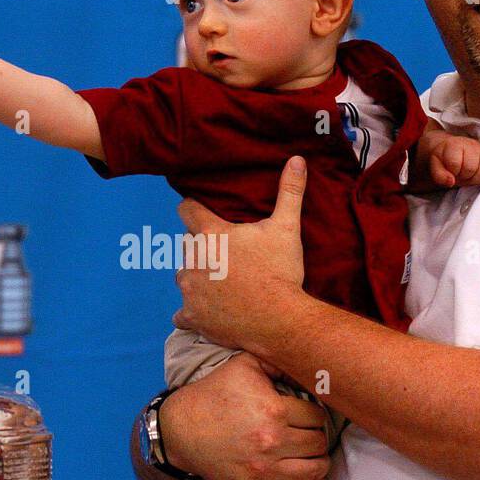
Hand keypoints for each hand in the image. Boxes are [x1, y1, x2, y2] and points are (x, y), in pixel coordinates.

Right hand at [161, 353, 331, 479]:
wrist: (181, 428)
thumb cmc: (214, 393)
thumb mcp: (245, 364)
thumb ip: (279, 361)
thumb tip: (306, 363)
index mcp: (274, 410)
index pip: (317, 416)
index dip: (315, 413)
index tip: (307, 414)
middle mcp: (272, 441)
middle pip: (319, 443)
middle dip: (317, 436)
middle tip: (308, 433)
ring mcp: (263, 470)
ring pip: (314, 471)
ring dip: (317, 462)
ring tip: (311, 455)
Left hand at [172, 156, 307, 354]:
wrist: (280, 320)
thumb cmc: (282, 272)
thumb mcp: (287, 229)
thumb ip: (289, 192)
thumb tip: (296, 159)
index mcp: (210, 234)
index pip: (187, 210)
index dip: (194, 209)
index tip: (201, 213)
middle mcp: (193, 259)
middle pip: (188, 245)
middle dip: (202, 248)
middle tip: (226, 257)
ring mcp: (189, 289)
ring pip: (184, 277)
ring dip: (197, 278)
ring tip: (221, 284)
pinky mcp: (191, 316)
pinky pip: (182, 313)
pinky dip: (192, 313)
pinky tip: (209, 312)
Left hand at [420, 129, 479, 187]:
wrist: (449, 151)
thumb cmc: (442, 161)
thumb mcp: (434, 166)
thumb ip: (439, 175)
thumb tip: (451, 181)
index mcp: (456, 145)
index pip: (457, 164)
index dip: (453, 173)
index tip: (450, 172)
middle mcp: (473, 145)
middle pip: (474, 170)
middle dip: (466, 177)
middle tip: (461, 175)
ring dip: (477, 179)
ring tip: (469, 176)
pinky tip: (479, 179)